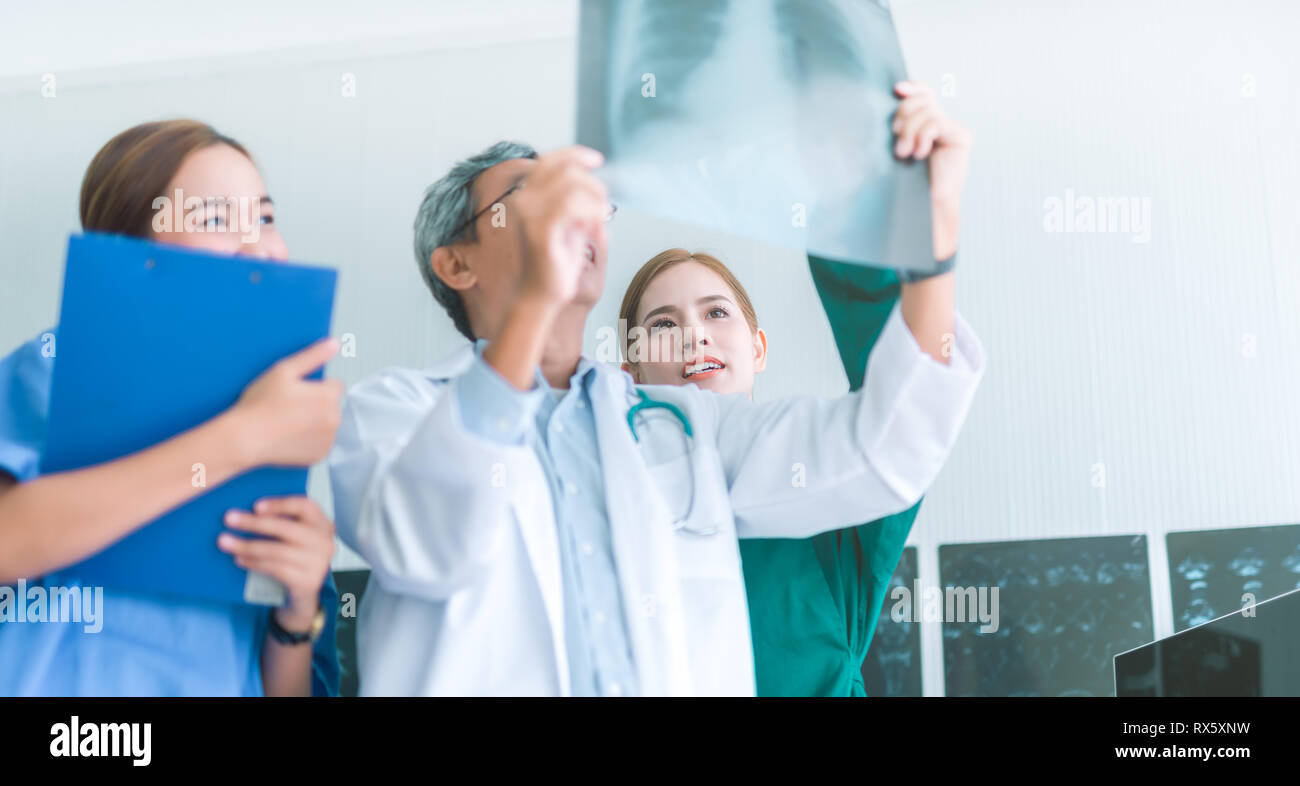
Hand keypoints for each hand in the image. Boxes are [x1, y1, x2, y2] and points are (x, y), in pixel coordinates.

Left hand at [217, 496, 334, 630]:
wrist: (306, 587)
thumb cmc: (296, 553)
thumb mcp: (297, 534)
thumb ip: (282, 520)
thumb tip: (245, 510)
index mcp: (322, 523)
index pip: (305, 506)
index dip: (280, 504)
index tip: (255, 506)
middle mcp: (324, 541)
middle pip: (286, 528)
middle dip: (254, 523)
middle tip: (228, 519)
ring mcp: (318, 563)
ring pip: (276, 551)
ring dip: (247, 546)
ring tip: (225, 542)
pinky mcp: (307, 581)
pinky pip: (275, 569)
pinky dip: (254, 563)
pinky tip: (239, 559)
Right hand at [229, 338, 342, 466]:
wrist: (244, 438)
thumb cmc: (259, 404)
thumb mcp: (283, 371)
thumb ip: (313, 356)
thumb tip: (334, 344)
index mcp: (329, 396)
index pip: (335, 385)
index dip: (314, 386)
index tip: (295, 392)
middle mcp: (334, 419)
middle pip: (332, 405)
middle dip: (317, 404)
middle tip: (289, 408)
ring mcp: (328, 440)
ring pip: (327, 424)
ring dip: (315, 422)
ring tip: (288, 422)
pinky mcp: (319, 456)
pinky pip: (320, 443)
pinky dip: (310, 440)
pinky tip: (290, 436)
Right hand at [510, 145, 609, 307]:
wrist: (542, 294)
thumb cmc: (557, 261)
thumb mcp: (570, 223)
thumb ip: (575, 201)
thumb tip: (595, 183)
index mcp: (527, 196)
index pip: (550, 160)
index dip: (576, 155)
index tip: (597, 161)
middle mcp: (524, 200)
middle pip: (566, 170)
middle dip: (594, 186)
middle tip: (603, 209)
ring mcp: (529, 215)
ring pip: (573, 187)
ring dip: (595, 203)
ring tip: (598, 225)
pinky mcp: (541, 230)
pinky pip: (573, 207)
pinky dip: (591, 216)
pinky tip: (594, 233)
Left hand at [892, 81, 970, 259]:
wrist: (923, 207)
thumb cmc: (905, 181)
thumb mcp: (897, 146)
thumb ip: (900, 124)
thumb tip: (896, 95)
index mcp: (926, 124)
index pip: (923, 94)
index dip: (912, 88)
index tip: (897, 90)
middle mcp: (941, 123)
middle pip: (921, 101)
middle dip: (903, 118)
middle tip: (897, 144)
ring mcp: (952, 129)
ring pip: (926, 112)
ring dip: (910, 132)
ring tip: (904, 153)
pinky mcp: (961, 137)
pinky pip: (936, 123)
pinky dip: (923, 137)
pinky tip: (920, 154)